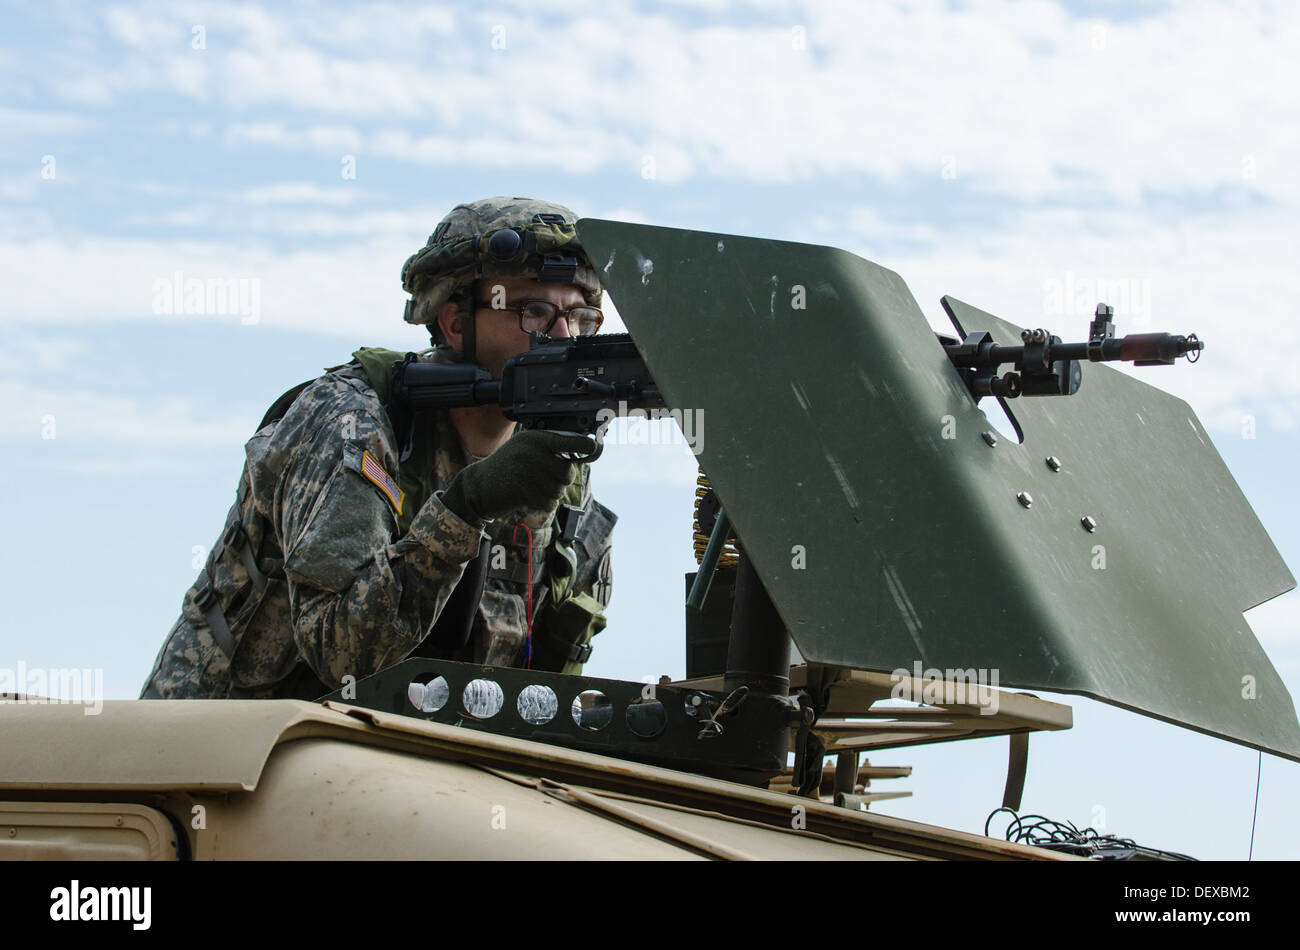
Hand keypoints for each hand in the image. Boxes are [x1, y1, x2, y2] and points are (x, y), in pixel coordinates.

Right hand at [441, 429, 594, 522]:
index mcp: (534, 439)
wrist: (478, 486)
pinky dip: (543, 504)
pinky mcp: (525, 491)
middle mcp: (533, 453)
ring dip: (551, 494)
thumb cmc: (505, 467)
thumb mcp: (522, 448)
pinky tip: (530, 497)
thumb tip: (578, 455)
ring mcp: (528, 472)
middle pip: (568, 472)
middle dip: (562, 480)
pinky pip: (549, 503)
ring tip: (534, 487)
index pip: (567, 441)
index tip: (593, 447)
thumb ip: (547, 449)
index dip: (583, 445)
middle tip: (547, 478)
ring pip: (559, 490)